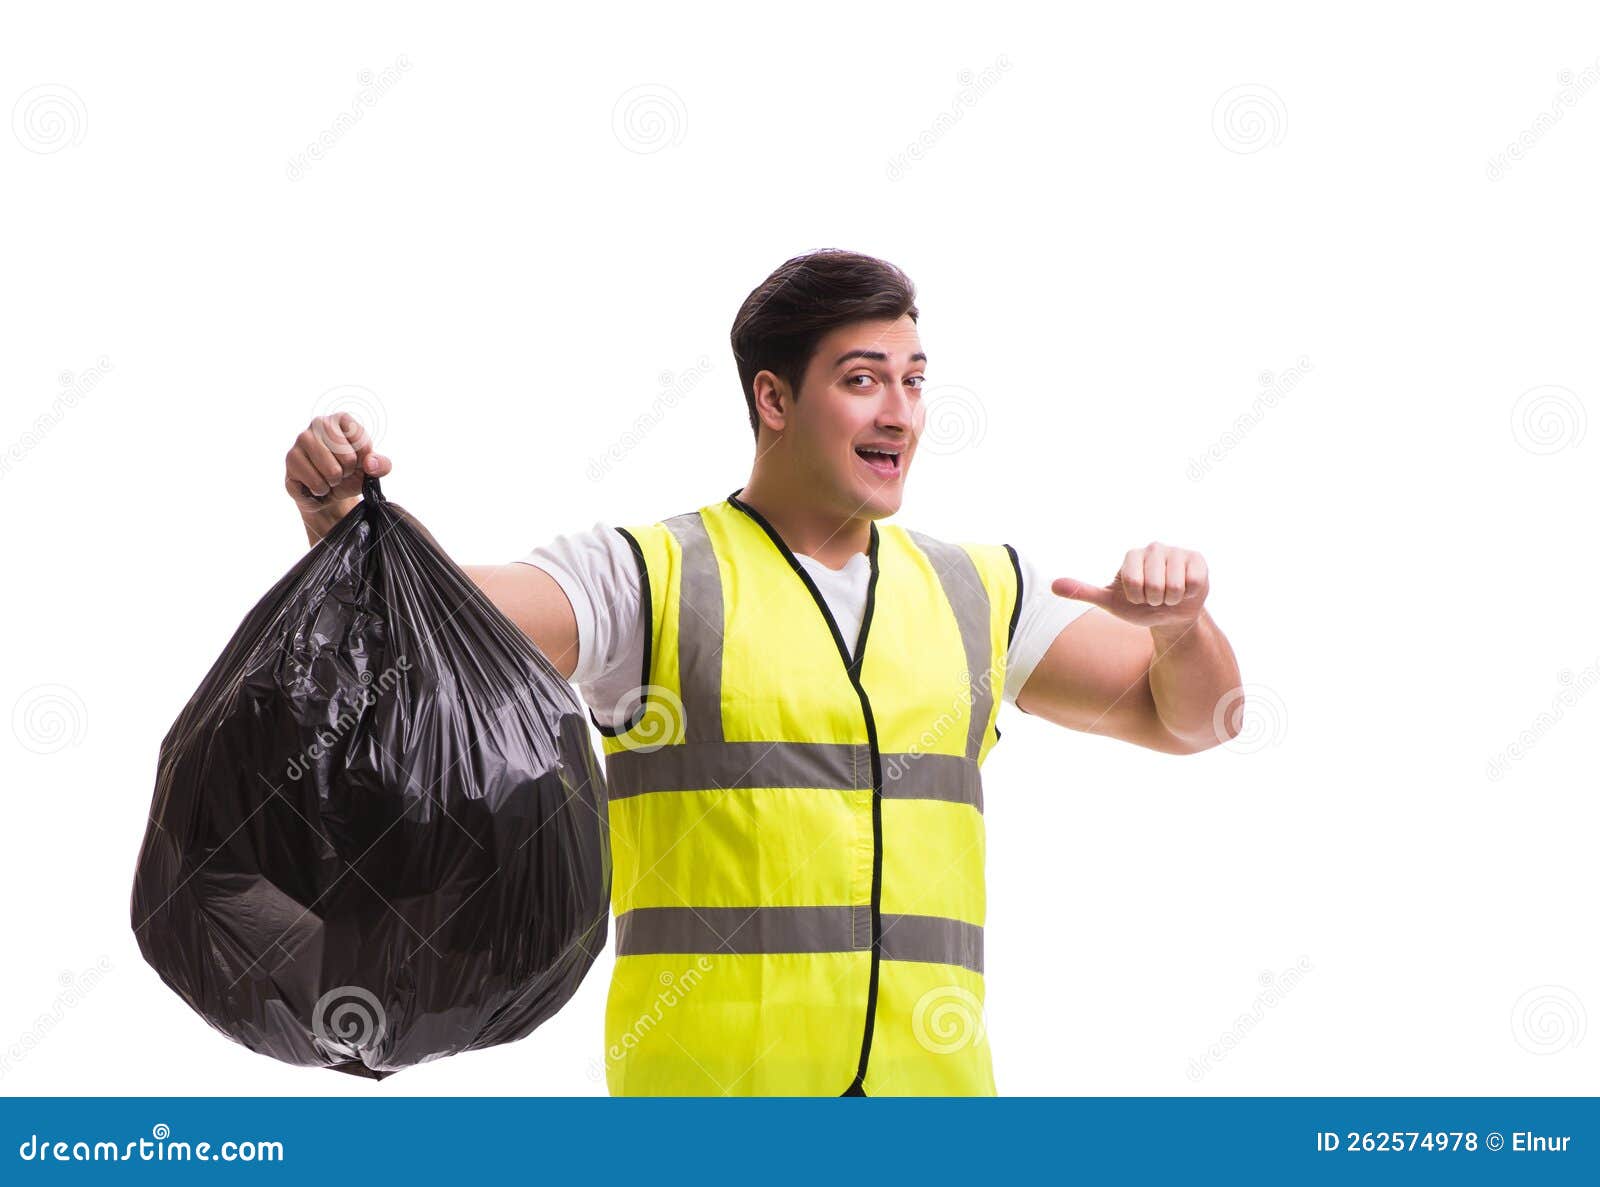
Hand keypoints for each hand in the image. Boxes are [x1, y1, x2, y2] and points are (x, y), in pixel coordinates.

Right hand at [284, 413, 390, 531]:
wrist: (327, 493)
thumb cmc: (350, 475)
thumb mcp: (371, 470)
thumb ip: (381, 464)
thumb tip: (370, 464)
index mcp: (341, 419)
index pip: (363, 444)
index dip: (364, 462)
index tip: (356, 462)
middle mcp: (319, 423)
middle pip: (347, 457)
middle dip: (348, 472)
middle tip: (340, 472)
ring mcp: (301, 440)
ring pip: (331, 471)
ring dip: (334, 482)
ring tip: (328, 477)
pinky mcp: (291, 459)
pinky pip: (316, 482)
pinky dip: (321, 490)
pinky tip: (315, 483)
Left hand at [1051, 542, 1208, 630]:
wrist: (1171, 614)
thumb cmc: (1139, 605)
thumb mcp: (1110, 602)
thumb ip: (1083, 592)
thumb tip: (1053, 585)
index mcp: (1132, 556)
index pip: (1131, 581)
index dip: (1135, 597)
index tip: (1137, 596)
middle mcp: (1154, 548)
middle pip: (1154, 584)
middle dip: (1154, 600)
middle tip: (1155, 597)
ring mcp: (1177, 552)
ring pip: (1174, 585)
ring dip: (1172, 599)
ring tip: (1169, 595)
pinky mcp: (1197, 560)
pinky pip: (1193, 582)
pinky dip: (1188, 594)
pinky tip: (1185, 590)